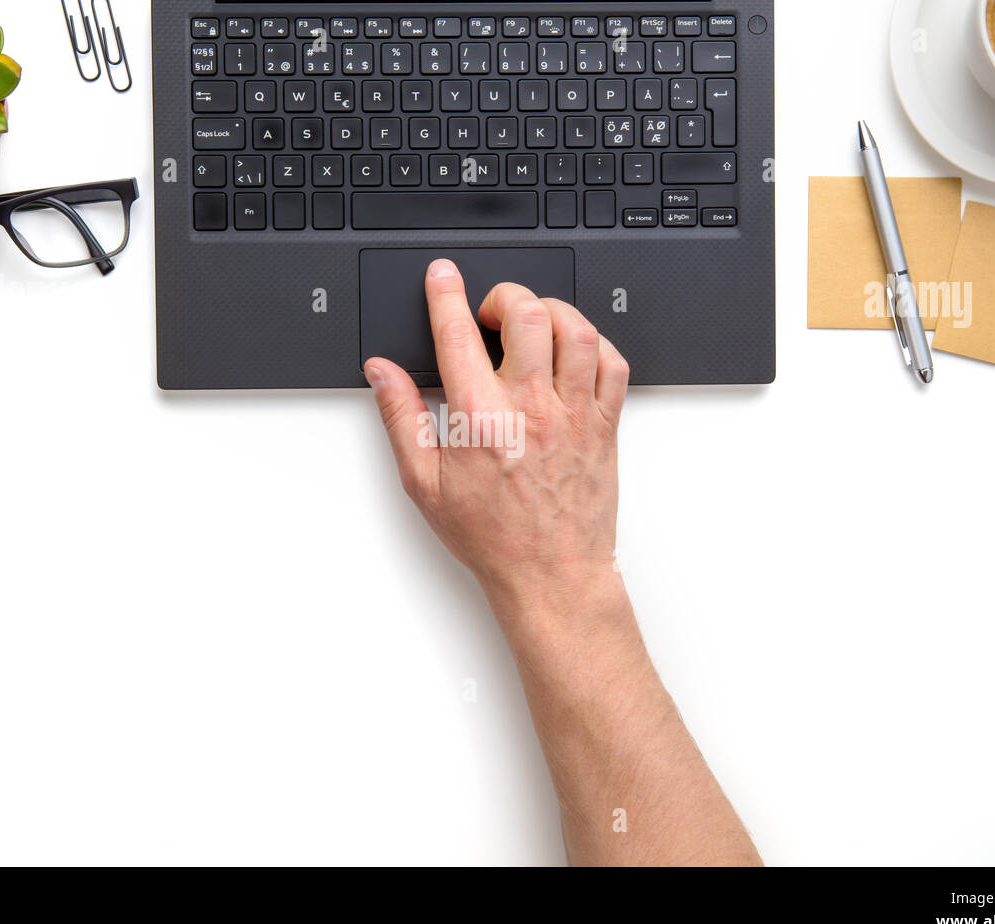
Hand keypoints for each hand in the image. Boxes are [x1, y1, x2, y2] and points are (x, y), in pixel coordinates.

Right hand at [364, 258, 629, 605]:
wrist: (552, 575)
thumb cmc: (493, 536)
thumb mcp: (425, 483)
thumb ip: (401, 418)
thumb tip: (382, 374)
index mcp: (483, 420)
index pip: (459, 335)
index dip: (445, 294)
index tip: (442, 277)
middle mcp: (533, 410)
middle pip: (528, 315)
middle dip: (504, 296)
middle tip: (490, 312)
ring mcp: (575, 415)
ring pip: (577, 330)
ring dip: (552, 312)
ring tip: (532, 325)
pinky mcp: (605, 426)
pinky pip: (613, 364)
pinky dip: (595, 345)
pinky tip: (571, 355)